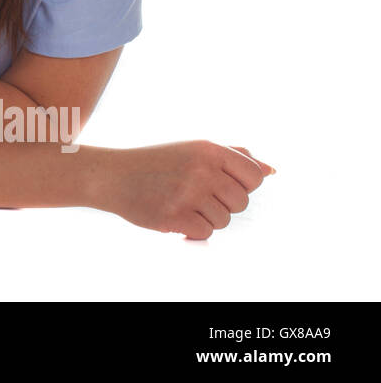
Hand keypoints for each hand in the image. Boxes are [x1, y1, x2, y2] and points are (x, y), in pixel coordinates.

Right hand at [98, 141, 274, 239]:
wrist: (112, 175)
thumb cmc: (156, 163)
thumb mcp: (193, 149)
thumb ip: (233, 156)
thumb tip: (270, 170)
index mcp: (209, 150)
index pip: (255, 176)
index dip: (241, 185)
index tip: (218, 183)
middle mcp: (202, 169)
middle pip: (241, 202)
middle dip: (222, 204)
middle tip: (193, 194)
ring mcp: (189, 193)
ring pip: (223, 220)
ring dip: (205, 218)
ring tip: (180, 203)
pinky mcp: (175, 216)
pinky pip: (205, 233)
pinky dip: (191, 230)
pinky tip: (173, 215)